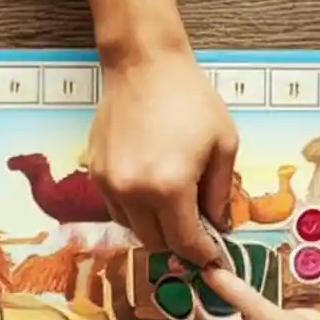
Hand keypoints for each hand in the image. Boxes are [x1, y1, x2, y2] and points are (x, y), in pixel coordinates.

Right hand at [87, 48, 238, 265]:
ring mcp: (109, 184)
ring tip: (172, 205)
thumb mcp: (223, 144)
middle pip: (155, 242)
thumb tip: (219, 225)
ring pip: (132, 228)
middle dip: (178, 242)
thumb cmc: (190, 99)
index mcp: (169, 187)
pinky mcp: (95, 172)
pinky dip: (135, 209)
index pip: (184, 242)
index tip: (212, 255)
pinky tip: (150, 187)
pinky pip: (116, 207)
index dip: (201, 254)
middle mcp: (133, 192)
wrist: (144, 65)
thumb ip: (222, 192)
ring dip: (154, 226)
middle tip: (196, 229)